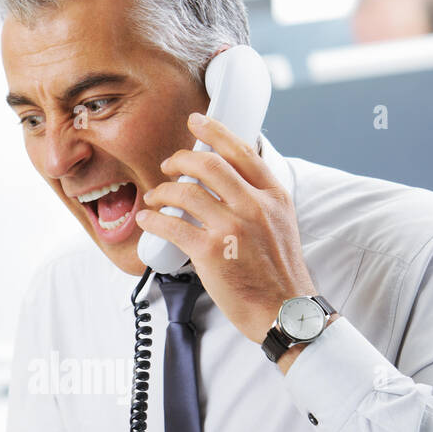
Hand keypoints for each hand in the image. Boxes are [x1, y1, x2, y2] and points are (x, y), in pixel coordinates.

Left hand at [136, 111, 315, 345]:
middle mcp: (254, 206)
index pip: (241, 151)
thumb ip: (259, 200)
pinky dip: (153, 220)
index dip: (215, 131)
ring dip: (162, 192)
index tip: (197, 121)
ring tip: (155, 199)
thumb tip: (230, 183)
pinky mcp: (211, 251)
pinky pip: (172, 225)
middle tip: (168, 166)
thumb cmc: (280, 274)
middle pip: (208, 164)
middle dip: (180, 159)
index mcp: (274, 196)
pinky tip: (148, 221)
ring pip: (185, 192)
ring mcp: (232, 227)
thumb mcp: (281, 224)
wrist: (284, 311)